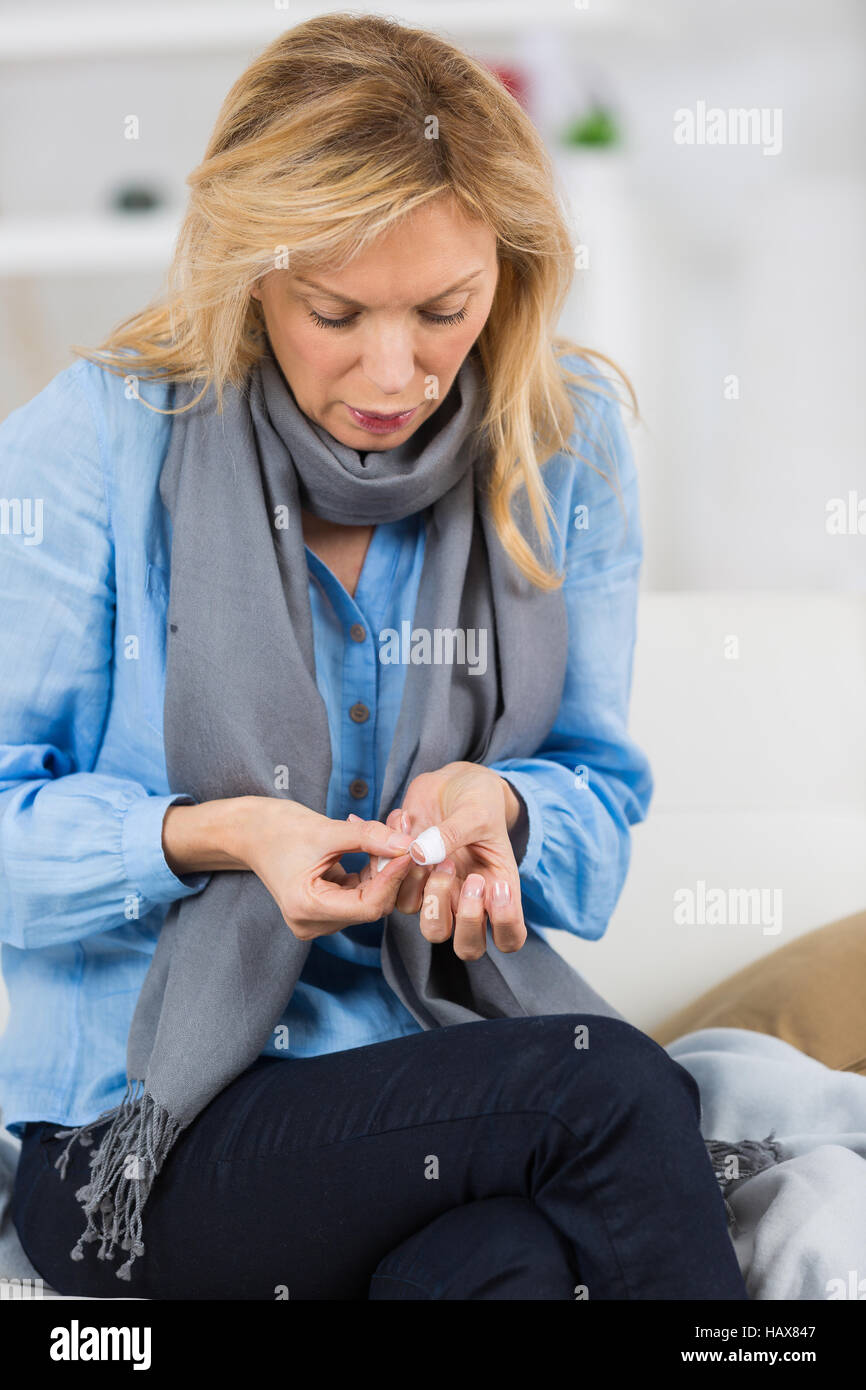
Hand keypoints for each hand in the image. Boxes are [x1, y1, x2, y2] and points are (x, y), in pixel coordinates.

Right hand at [227, 796, 415, 940]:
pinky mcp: (325, 909)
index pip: (368, 906)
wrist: (250, 831)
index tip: (410, 848)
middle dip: (391, 868)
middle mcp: (312, 923)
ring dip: (384, 865)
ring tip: (392, 829)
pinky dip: (371, 869)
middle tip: (404, 831)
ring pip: (369, 898)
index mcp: (306, 909)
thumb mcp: (326, 829)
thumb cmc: (278, 828)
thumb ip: (368, 838)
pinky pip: (360, 893)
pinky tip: (375, 843)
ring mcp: (318, 919)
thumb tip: (408, 844)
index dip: (392, 878)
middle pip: (371, 904)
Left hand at [354, 761, 526, 959]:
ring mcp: (438, 893)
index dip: (504, 924)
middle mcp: (469, 900)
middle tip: (461, 874)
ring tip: (425, 844)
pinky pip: (394, 891)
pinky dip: (393, 860)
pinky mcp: (409, 880)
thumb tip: (421, 853)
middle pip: (467, 947)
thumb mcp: (475, 811)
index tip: (492, 885)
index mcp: (499, 888)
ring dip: (425, 889)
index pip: (509, 936)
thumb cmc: (477, 799)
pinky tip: (404, 821)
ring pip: (429, 925)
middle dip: (464, 919)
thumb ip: (453, 833)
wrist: (451, 782)